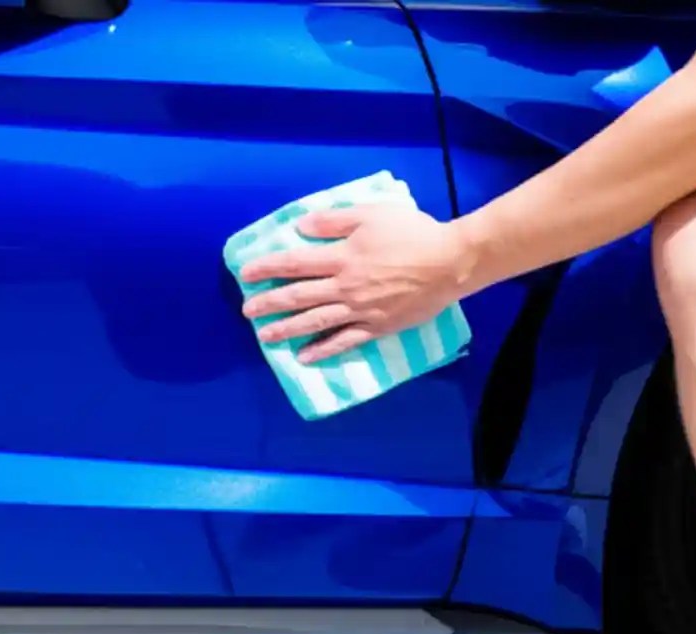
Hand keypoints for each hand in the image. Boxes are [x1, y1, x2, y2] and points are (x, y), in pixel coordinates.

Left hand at [240, 204, 476, 362]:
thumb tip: (300, 227)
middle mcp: (344, 286)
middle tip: (248, 312)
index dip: (268, 268)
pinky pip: (345, 341)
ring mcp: (360, 310)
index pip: (294, 263)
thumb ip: (334, 220)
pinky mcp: (377, 327)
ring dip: (287, 330)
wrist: (449, 263)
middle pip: (298, 296)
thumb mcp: (371, 214)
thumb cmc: (412, 233)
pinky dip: (324, 349)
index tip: (246, 274)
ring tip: (265, 337)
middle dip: (269, 304)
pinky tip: (306, 357)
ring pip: (315, 322)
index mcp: (341, 257)